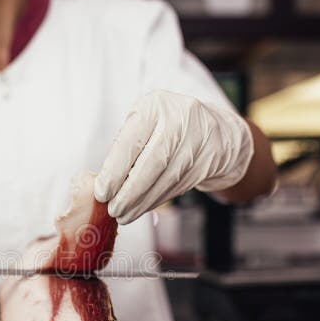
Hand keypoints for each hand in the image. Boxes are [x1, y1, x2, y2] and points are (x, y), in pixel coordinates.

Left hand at [94, 89, 253, 223]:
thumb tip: (103, 184)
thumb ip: (125, 145)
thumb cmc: (167, 127)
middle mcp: (181, 119)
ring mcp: (199, 140)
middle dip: (128, 192)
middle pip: (151, 163)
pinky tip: (143, 208)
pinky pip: (177, 186)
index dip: (114, 171)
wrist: (217, 132)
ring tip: (124, 215)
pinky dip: (156, 201)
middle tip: (112, 210)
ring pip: (165, 179)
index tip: (101, 192)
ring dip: (141, 202)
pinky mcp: (209, 162)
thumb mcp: (145, 123)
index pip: (131, 142)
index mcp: (155, 105)